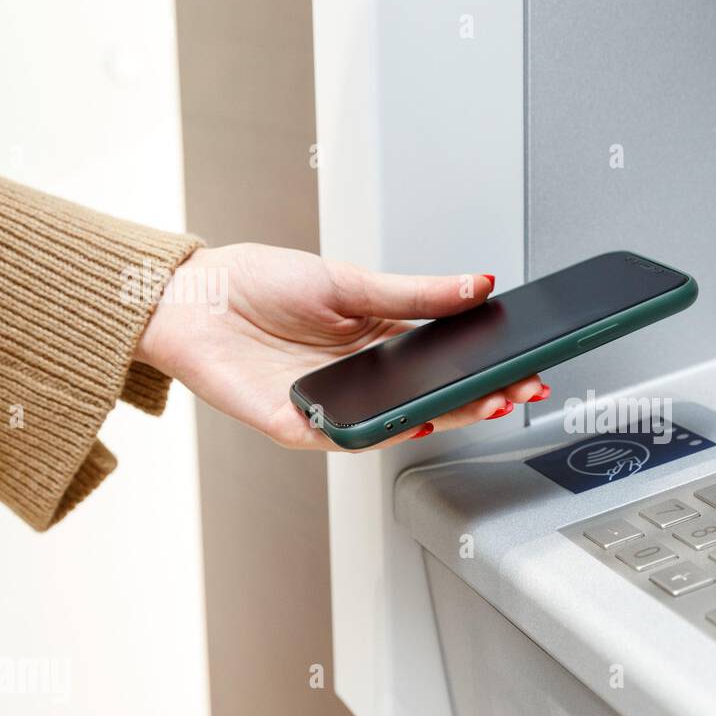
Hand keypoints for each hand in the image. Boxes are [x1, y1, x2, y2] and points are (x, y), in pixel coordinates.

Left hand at [135, 243, 546, 449]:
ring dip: (442, 418)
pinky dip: (379, 432)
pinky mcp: (298, 424)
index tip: (527, 367)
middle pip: (432, 400)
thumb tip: (478, 284)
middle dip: (481, 398)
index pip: (446, 365)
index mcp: (380, 343)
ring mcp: (334, 405)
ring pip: (399, 423)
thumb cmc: (257, 283)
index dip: (487, 370)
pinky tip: (409, 422)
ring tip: (480, 404)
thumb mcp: (350, 280)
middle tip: (519, 391)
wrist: (189, 294)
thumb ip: (417, 293)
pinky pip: (346, 436)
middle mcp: (362, 380)